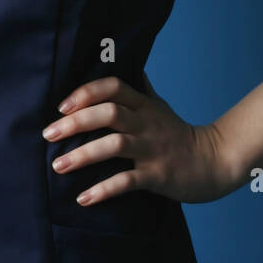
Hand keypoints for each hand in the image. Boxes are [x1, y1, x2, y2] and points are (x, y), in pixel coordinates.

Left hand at [42, 74, 233, 207]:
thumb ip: (138, 89)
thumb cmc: (177, 133)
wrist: (213, 162)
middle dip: (76, 122)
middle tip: (48, 134)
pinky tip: (83, 198)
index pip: (114, 87)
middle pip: (110, 113)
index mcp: (144, 105)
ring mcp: (152, 149)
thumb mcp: (158, 106)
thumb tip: (123, 64)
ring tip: (58, 165)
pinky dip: (104, 190)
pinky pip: (127, 181)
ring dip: (83, 155)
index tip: (62, 106)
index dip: (87, 92)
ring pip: (115, 145)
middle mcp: (147, 123)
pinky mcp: (157, 176)